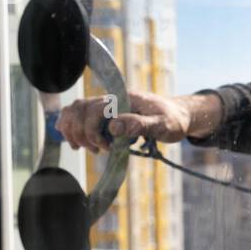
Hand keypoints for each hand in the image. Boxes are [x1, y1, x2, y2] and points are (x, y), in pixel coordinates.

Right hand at [56, 91, 222, 153]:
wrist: (178, 115)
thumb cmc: (173, 120)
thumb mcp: (162, 125)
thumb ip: (139, 124)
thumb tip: (113, 127)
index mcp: (124, 99)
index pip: (95, 109)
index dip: (93, 130)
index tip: (106, 148)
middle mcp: (113, 99)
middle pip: (80, 109)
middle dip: (82, 132)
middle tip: (96, 151)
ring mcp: (107, 105)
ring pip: (76, 109)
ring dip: (73, 129)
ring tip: (83, 147)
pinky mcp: (106, 113)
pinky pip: (81, 113)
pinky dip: (72, 124)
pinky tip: (74, 139)